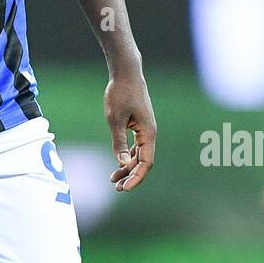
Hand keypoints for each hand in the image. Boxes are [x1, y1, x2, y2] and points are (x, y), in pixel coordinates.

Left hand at [105, 74, 155, 191]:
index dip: (136, 177)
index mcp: (148, 133)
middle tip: (116, 188)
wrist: (126, 74)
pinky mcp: (138, 125)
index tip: (124, 188)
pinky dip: (128, 156)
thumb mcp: (115, 119)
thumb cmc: (120, 94)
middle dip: (131, 176)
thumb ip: (119, 142)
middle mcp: (149, 134)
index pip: (146, 163)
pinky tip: (118, 163)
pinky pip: (136, 146)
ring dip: (128, 167)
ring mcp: (145, 129)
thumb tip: (123, 163)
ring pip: (139, 155)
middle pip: (143, 162)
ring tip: (113, 179)